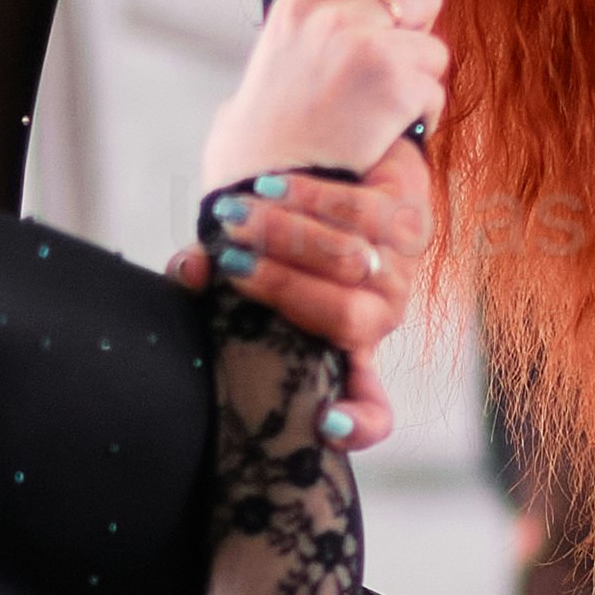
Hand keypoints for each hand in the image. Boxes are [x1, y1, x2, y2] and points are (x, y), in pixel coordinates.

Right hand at [168, 142, 426, 449]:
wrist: (354, 170)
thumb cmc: (289, 239)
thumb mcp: (250, 269)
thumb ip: (214, 280)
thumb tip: (187, 269)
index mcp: (348, 351)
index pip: (371, 408)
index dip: (359, 424)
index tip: (326, 424)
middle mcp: (382, 318)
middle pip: (345, 319)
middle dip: (281, 288)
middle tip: (230, 261)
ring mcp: (399, 270)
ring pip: (347, 258)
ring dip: (282, 234)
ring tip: (234, 216)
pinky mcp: (407, 219)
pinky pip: (355, 212)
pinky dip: (303, 199)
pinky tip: (266, 188)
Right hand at [206, 0, 447, 189]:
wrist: (265, 188)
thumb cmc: (270, 132)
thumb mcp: (277, 53)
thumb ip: (318, 21)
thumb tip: (370, 4)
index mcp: (299, 3)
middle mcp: (333, 16)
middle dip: (418, 28)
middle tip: (391, 66)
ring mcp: (368, 49)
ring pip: (434, 49)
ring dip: (419, 80)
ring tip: (378, 112)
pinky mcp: (397, 86)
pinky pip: (436, 92)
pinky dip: (422, 116)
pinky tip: (386, 133)